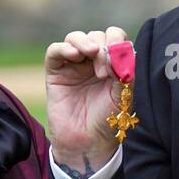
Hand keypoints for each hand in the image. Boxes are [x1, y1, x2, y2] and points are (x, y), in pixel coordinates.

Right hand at [45, 26, 128, 171]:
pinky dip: (64, 47)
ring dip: (84, 42)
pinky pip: (55, 50)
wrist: (87, 142)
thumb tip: (119, 50)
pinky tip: (74, 55)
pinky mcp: (56, 72)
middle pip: (96, 36)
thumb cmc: (107, 120)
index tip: (116, 61)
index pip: (115, 38)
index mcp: (112, 64)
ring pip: (76, 38)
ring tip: (90, 55)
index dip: (116, 42)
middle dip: (102, 48)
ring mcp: (73, 65)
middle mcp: (93, 61)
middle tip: (102, 73)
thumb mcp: (123, 95)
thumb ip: (124, 71)